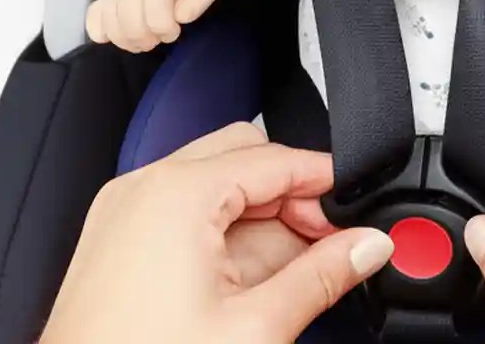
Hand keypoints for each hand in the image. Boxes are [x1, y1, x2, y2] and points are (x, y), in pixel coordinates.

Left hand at [40, 123, 394, 343]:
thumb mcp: (256, 328)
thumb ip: (323, 276)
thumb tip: (367, 246)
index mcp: (177, 194)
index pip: (275, 157)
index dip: (326, 180)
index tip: (360, 206)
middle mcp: (144, 190)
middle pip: (245, 157)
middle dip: (295, 194)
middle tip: (334, 240)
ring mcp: (125, 214)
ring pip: (216, 183)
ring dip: (264, 214)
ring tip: (299, 268)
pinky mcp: (117, 242)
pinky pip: (185, 212)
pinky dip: (227, 231)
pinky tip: (254, 279)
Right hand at [85, 0, 220, 51]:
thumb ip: (198, 1)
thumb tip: (181, 16)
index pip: (155, 16)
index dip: (166, 30)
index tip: (176, 29)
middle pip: (129, 24)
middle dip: (147, 39)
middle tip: (160, 37)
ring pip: (109, 25)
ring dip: (128, 41)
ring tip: (144, 39)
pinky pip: (93, 18)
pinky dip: (102, 32)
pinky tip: (120, 35)